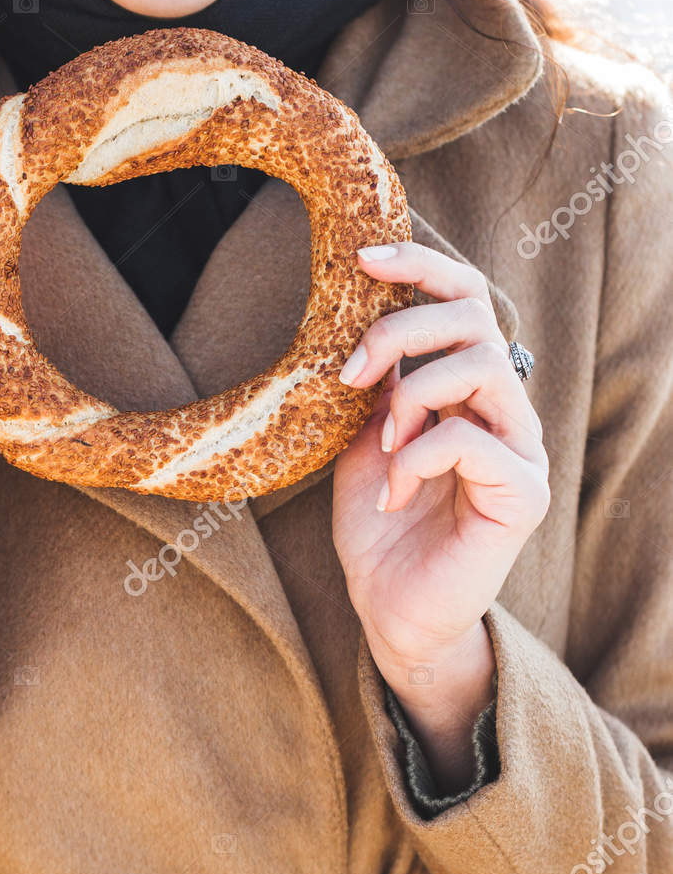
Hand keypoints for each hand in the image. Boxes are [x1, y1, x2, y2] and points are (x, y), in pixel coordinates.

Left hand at [331, 241, 549, 787]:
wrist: (390, 612)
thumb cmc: (378, 531)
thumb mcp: (361, 440)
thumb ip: (376, 385)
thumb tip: (364, 321)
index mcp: (469, 389)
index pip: (468, 300)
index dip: (422, 268)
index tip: (363, 260)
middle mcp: (505, 410)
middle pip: (478, 319)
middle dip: (403, 330)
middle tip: (350, 374)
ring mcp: (521, 450)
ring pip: (484, 366)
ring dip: (413, 395)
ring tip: (381, 444)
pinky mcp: (524, 494)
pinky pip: (473, 439)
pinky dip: (417, 457)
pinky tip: (393, 494)